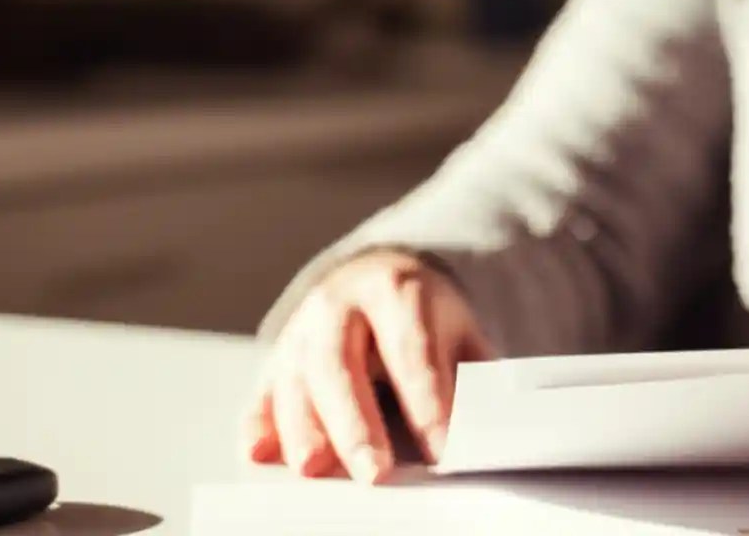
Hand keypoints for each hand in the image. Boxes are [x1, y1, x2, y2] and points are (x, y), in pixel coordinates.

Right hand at [240, 250, 493, 483]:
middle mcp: (340, 304)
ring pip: (296, 378)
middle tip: (374, 473)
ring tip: (316, 468)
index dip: (427, 403)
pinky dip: (258, 422)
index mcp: (396, 290)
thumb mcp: (458, 330)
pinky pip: (262, 389)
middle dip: (356, 423)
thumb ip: (472, 376)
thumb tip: (489, 430)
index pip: (411, 352)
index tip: (443, 450)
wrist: (375, 275)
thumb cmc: (424, 315)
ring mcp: (302, 328)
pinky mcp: (278, 355)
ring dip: (303, 428)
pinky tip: (260, 451)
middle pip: (341, 364)